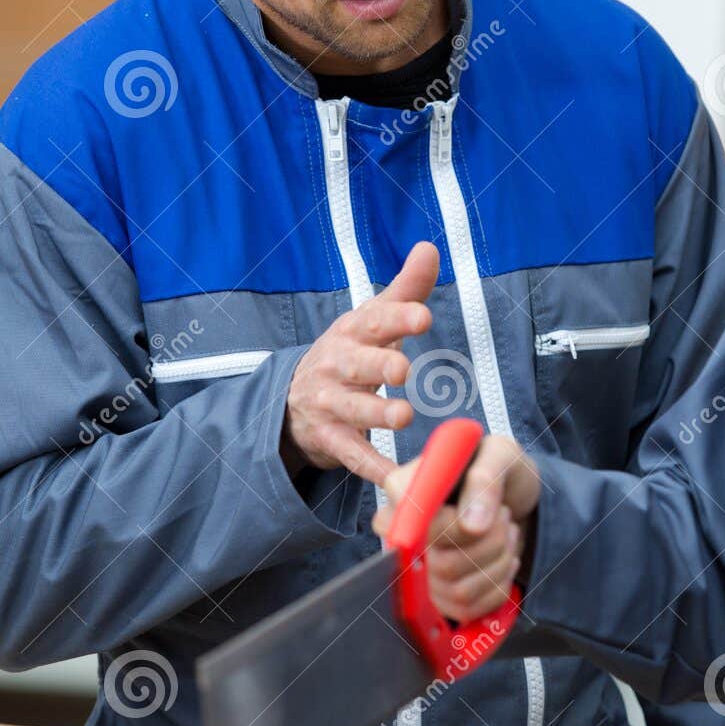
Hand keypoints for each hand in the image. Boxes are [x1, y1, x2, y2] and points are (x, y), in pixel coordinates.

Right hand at [282, 242, 438, 485]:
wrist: (294, 399)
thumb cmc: (351, 353)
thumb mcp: (373, 319)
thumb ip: (405, 288)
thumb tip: (430, 247)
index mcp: (351, 333)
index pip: (375, 321)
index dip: (398, 318)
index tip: (423, 316)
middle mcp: (336, 366)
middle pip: (358, 365)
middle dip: (378, 366)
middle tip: (403, 370)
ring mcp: (329, 404)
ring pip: (353, 411)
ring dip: (377, 416)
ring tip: (404, 417)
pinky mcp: (330, 439)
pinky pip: (352, 454)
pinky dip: (372, 467)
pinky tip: (395, 478)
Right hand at [372, 434, 541, 620]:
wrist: (516, 497)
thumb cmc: (500, 470)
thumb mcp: (501, 455)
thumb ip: (485, 478)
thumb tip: (471, 524)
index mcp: (405, 488)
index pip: (411, 525)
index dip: (451, 530)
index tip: (481, 522)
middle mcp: (403, 530)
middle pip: (441, 565)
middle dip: (491, 543)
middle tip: (503, 516)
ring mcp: (417, 566)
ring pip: (457, 591)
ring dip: (498, 563)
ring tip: (505, 534)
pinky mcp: (437, 593)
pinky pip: (467, 610)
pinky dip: (497, 586)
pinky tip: (501, 559)